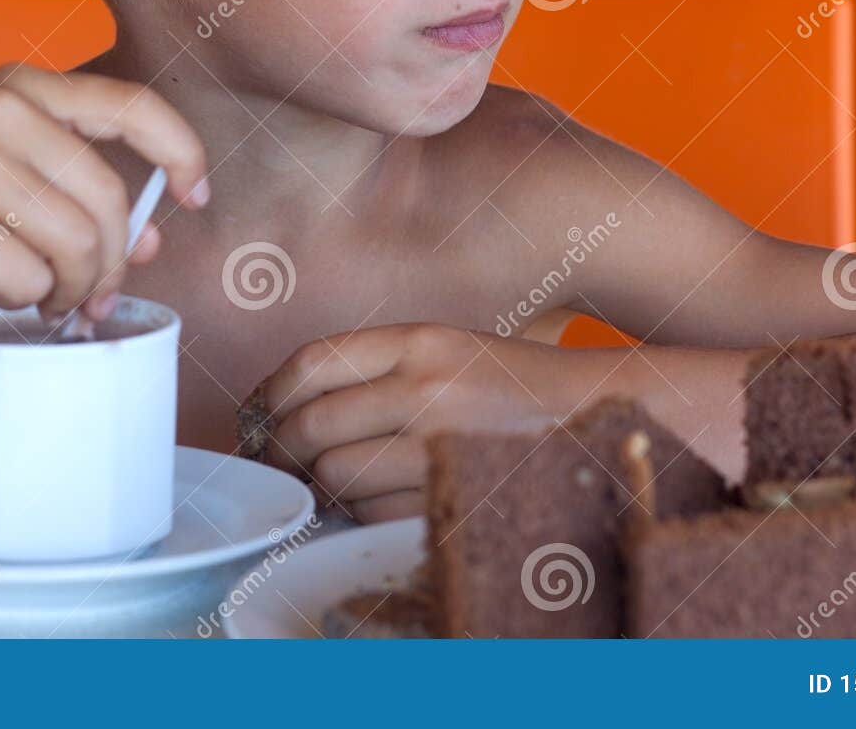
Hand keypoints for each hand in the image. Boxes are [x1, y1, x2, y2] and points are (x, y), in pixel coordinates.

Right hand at [0, 64, 208, 319]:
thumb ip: (71, 184)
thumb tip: (151, 240)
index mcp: (25, 86)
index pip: (135, 107)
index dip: (181, 154)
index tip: (196, 196)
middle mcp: (4, 114)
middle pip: (107, 203)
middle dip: (112, 263)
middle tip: (95, 297)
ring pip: (75, 247)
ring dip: (71, 291)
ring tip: (47, 301)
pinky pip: (27, 279)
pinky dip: (23, 300)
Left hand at [262, 323, 593, 522]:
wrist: (597, 412)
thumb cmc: (510, 383)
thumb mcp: (444, 348)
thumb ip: (373, 368)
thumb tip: (288, 410)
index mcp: (419, 340)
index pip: (310, 364)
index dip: (269, 397)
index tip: (258, 417)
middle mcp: (427, 387)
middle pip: (312, 427)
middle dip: (281, 453)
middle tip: (275, 463)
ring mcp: (442, 444)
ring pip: (338, 478)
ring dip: (320, 489)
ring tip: (326, 484)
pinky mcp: (454, 493)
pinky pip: (376, 513)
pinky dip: (359, 514)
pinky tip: (371, 501)